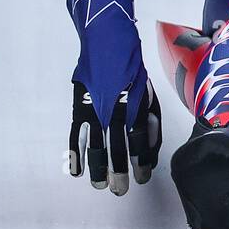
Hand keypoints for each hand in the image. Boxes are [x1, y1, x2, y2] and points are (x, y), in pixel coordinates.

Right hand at [69, 78, 161, 193]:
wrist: (107, 39)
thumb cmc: (130, 67)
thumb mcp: (147, 91)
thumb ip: (150, 119)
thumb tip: (152, 148)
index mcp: (135, 105)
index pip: (139, 141)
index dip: (141, 162)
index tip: (142, 177)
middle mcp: (115, 110)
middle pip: (118, 148)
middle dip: (119, 172)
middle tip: (120, 190)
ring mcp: (95, 109)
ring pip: (96, 145)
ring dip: (98, 168)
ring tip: (101, 185)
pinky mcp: (79, 107)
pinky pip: (76, 135)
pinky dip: (76, 154)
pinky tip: (77, 171)